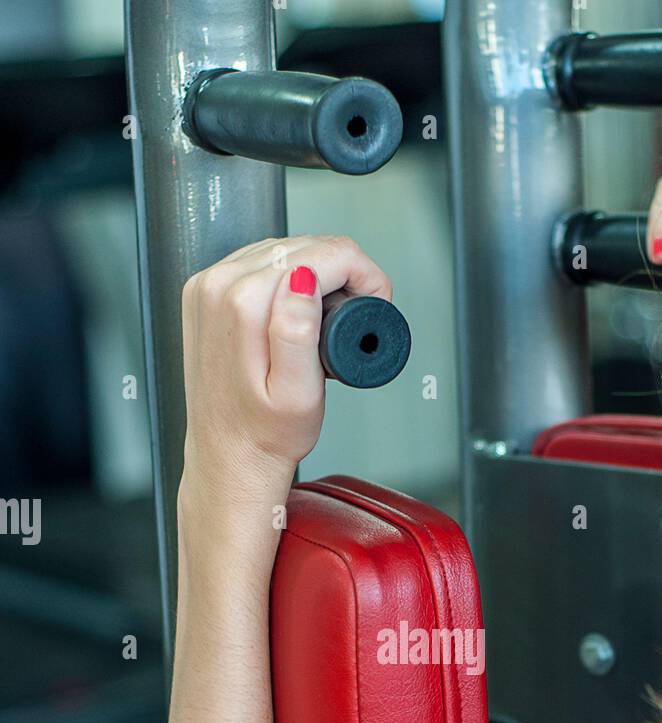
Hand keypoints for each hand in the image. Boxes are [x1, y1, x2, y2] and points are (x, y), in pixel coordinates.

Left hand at [180, 234, 391, 521]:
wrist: (229, 455)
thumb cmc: (267, 434)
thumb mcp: (298, 395)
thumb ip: (299, 332)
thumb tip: (304, 279)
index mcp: (243, 304)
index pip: (321, 253)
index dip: (362, 272)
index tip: (375, 301)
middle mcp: (218, 286)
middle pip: (301, 246)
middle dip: (341, 271)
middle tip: (356, 316)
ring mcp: (206, 286)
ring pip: (281, 249)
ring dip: (315, 272)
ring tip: (328, 318)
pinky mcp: (204, 292)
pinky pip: (258, 263)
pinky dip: (286, 277)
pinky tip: (297, 309)